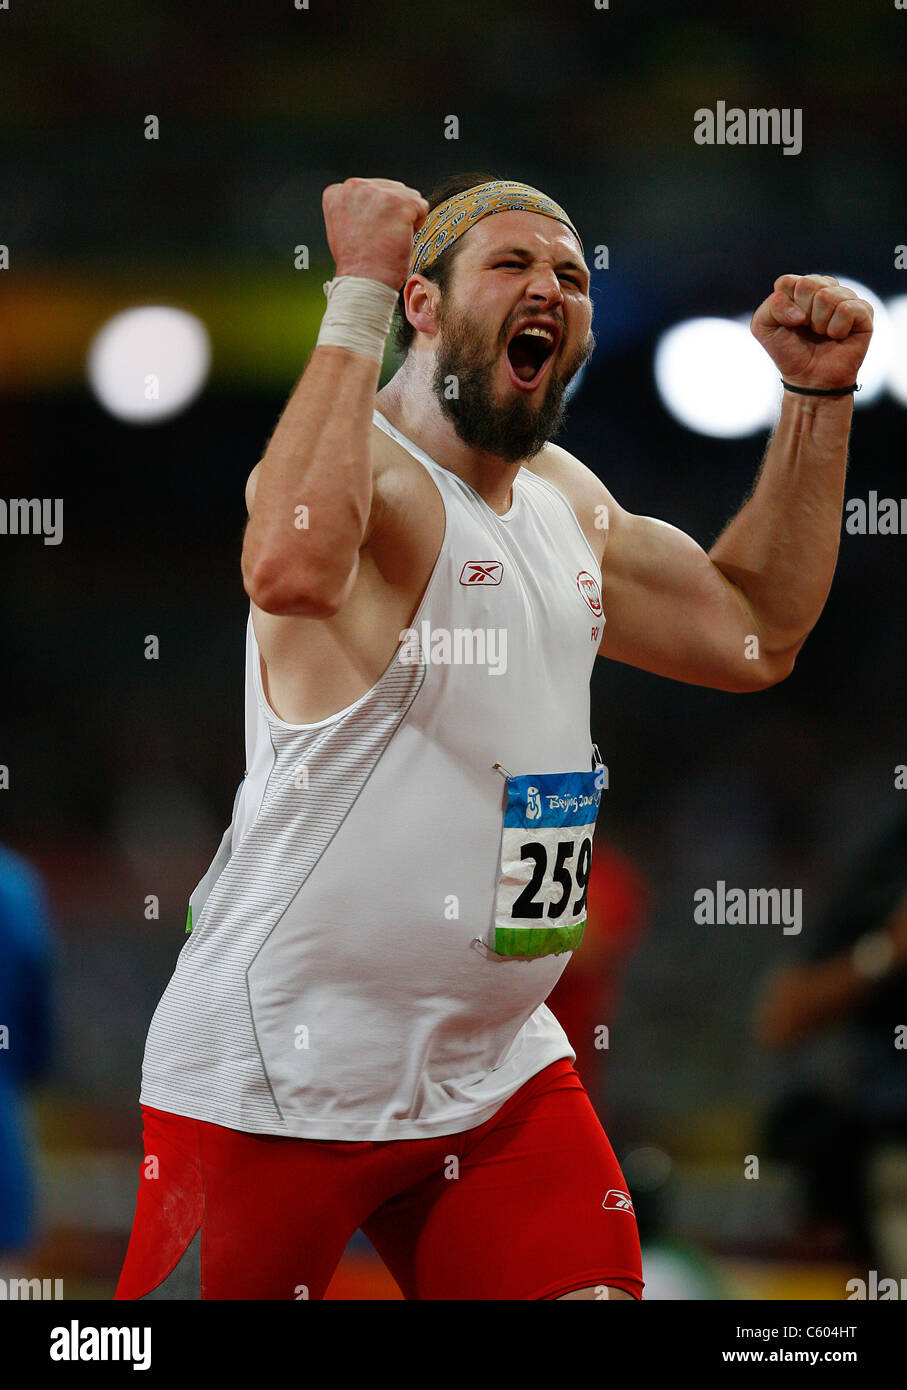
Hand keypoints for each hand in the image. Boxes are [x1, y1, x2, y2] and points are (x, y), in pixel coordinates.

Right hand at [322, 177, 429, 290]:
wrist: (364, 282)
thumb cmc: (357, 264)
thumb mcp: (344, 227)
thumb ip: (356, 208)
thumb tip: (375, 204)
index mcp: (338, 192)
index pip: (371, 190)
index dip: (377, 213)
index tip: (370, 233)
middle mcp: (355, 186)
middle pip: (391, 189)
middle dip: (392, 213)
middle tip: (381, 239)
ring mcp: (378, 193)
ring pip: (408, 197)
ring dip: (405, 218)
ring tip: (389, 239)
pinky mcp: (399, 203)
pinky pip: (421, 207)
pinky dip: (417, 225)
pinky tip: (401, 239)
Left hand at [750, 274, 873, 390]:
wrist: (809, 380)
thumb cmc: (789, 352)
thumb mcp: (764, 328)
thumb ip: (771, 307)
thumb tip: (800, 311)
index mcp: (800, 288)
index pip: (788, 281)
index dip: (785, 307)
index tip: (789, 324)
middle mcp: (824, 288)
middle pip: (808, 284)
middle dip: (802, 315)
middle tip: (807, 330)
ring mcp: (845, 297)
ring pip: (827, 296)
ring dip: (819, 324)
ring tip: (822, 334)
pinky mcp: (863, 311)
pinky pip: (847, 309)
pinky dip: (837, 329)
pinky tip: (837, 336)